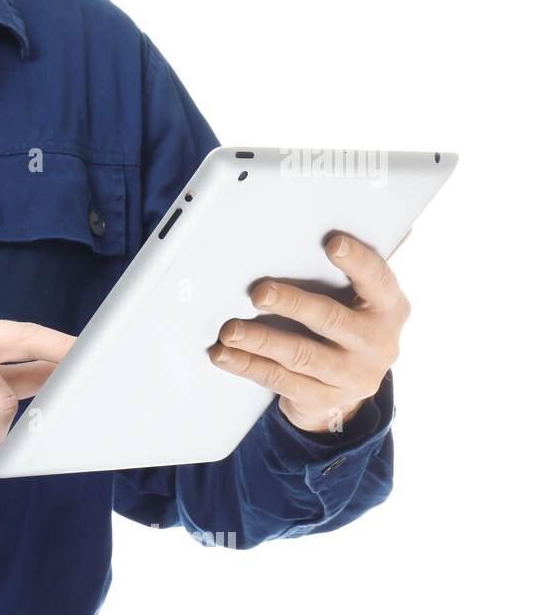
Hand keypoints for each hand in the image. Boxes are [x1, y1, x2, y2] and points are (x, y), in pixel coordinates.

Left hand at [209, 233, 409, 433]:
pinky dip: (247, 365)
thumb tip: (361, 215)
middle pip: (330, 319)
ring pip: (300, 354)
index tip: (333, 242)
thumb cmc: (348, 329)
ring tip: (230, 329)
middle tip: (259, 292)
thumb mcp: (362, 301)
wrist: (346, 396)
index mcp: (390, 308)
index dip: (358, 261)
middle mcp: (377, 343)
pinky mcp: (321, 399)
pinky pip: (278, 379)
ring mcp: (350, 376)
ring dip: (260, 339)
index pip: (378, 280)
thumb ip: (357, 268)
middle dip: (292, 303)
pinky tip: (225, 354)